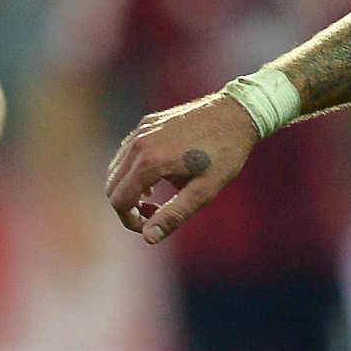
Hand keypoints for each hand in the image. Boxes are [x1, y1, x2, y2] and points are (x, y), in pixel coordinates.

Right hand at [106, 94, 258, 243]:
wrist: (237, 113)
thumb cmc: (225, 154)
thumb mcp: (204, 191)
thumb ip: (174, 215)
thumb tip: (148, 237)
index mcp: (150, 162)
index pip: (119, 201)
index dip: (130, 221)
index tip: (151, 227)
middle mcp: (139, 144)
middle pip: (112, 187)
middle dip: (127, 207)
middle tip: (155, 214)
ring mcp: (141, 130)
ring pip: (117, 170)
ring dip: (130, 190)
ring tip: (157, 198)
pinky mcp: (147, 123)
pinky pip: (127, 153)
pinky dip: (133, 171)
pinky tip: (158, 177)